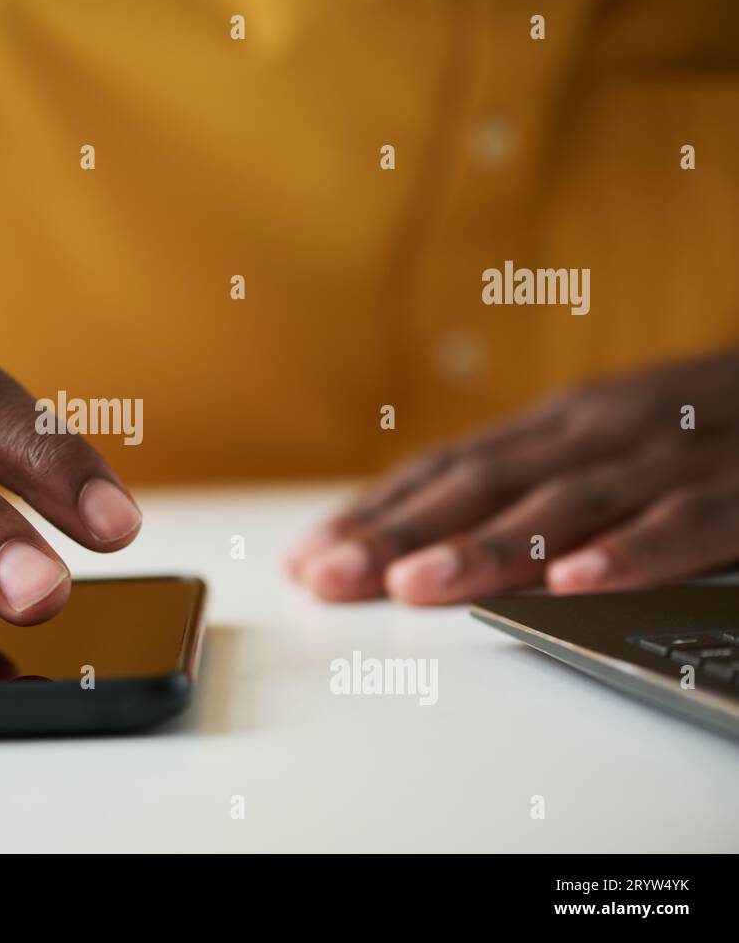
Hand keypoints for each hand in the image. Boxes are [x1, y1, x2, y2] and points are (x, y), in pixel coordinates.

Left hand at [288, 351, 738, 603]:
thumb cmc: (702, 419)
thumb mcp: (602, 438)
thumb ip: (528, 481)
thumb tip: (432, 530)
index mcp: (556, 425)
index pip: (443, 470)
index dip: (373, 513)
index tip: (305, 556)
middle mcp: (597, 431)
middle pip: (479, 486)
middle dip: (396, 533)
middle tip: (325, 575)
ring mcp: (667, 456)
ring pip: (562, 504)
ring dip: (485, 547)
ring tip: (415, 585)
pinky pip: (684, 524)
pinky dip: (630, 553)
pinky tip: (574, 584)